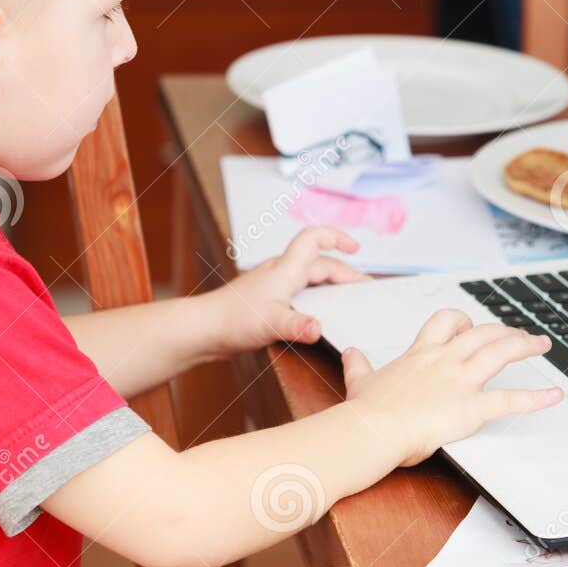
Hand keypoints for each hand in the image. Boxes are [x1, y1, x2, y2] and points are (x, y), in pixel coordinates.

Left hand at [213, 226, 366, 353]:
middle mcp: (280, 271)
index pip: (314, 238)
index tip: (356, 247)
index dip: (337, 237)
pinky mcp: (268, 298)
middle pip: (320, 262)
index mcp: (286, 269)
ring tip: (347, 297)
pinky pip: (299, 289)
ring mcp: (273, 283)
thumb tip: (318, 329)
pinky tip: (317, 310)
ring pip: (310, 275)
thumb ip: (297, 326)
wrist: (204, 328)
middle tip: (363, 289)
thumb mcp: (271, 323)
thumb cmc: (232, 319)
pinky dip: (316, 294)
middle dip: (345, 271)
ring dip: (331, 282)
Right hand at [341, 308, 562, 466]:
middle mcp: (444, 360)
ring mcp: (460, 381)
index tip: (472, 326)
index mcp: (421, 353)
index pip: (447, 322)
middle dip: (506, 330)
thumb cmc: (365, 412)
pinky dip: (536, 397)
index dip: (464, 320)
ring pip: (501, 351)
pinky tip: (554, 395)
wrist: (369, 430)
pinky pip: (510, 399)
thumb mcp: (360, 380)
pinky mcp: (471, 407)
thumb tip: (350, 352)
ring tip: (542, 344)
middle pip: (483, 331)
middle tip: (521, 334)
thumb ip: (359, 364)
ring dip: (525, 345)